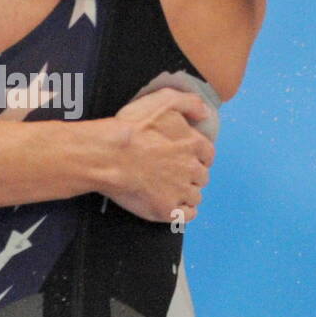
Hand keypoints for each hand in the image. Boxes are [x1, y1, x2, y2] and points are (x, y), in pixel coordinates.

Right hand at [105, 88, 214, 223]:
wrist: (108, 155)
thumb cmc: (131, 128)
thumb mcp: (162, 100)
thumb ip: (188, 102)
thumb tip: (205, 112)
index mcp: (194, 144)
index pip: (207, 154)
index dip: (197, 156)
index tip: (185, 157)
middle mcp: (192, 169)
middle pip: (201, 176)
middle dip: (190, 175)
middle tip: (172, 173)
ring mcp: (180, 191)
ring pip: (195, 196)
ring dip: (186, 193)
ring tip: (169, 190)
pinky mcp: (167, 210)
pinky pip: (187, 215)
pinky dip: (183, 212)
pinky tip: (173, 206)